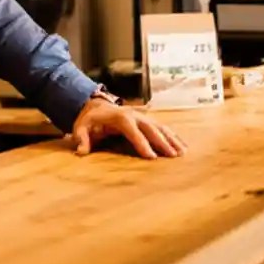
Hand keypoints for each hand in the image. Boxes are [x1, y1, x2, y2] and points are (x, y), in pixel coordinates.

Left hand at [70, 97, 186, 159]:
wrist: (96, 106)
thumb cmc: (89, 120)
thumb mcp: (81, 127)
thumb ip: (81, 138)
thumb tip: (81, 151)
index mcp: (119, 117)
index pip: (132, 131)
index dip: (142, 143)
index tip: (151, 157)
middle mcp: (134, 115)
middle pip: (151, 128)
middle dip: (163, 142)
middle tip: (173, 156)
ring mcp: (142, 116)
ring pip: (161, 127)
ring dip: (172, 139)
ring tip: (182, 152)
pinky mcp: (146, 119)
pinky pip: (162, 127)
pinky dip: (173, 136)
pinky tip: (182, 145)